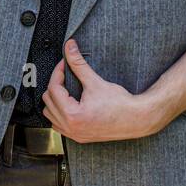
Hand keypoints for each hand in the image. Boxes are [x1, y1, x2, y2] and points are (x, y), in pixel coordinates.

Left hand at [40, 40, 158, 141]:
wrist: (136, 119)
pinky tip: (69, 104)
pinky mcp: (80, 137)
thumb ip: (78, 63)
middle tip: (66, 74)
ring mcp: (75, 134)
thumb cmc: (121, 105)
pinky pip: (59, 126)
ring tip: (66, 89)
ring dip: (55, 101)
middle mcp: (71, 128)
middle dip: (56, 85)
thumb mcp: (95, 81)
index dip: (58, 72)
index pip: (54, 88)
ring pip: (50, 116)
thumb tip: (70, 48)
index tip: (64, 64)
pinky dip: (60, 114)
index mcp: (73, 115)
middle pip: (48, 101)